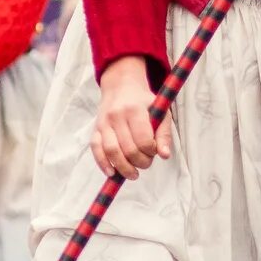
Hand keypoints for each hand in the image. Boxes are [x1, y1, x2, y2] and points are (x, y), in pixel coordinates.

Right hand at [90, 55, 171, 176]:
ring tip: (133, 174)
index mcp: (134, 110)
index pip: (143, 140)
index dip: (151, 151)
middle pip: (128, 149)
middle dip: (140, 162)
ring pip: (111, 151)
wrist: (121, 86)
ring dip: (123, 168)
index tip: (154, 151)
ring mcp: (104, 123)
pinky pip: (96, 149)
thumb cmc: (144, 101)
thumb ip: (164, 134)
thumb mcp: (160, 112)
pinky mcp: (95, 129)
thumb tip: (164, 155)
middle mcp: (116, 116)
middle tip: (146, 162)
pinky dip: (103, 163)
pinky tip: (112, 173)